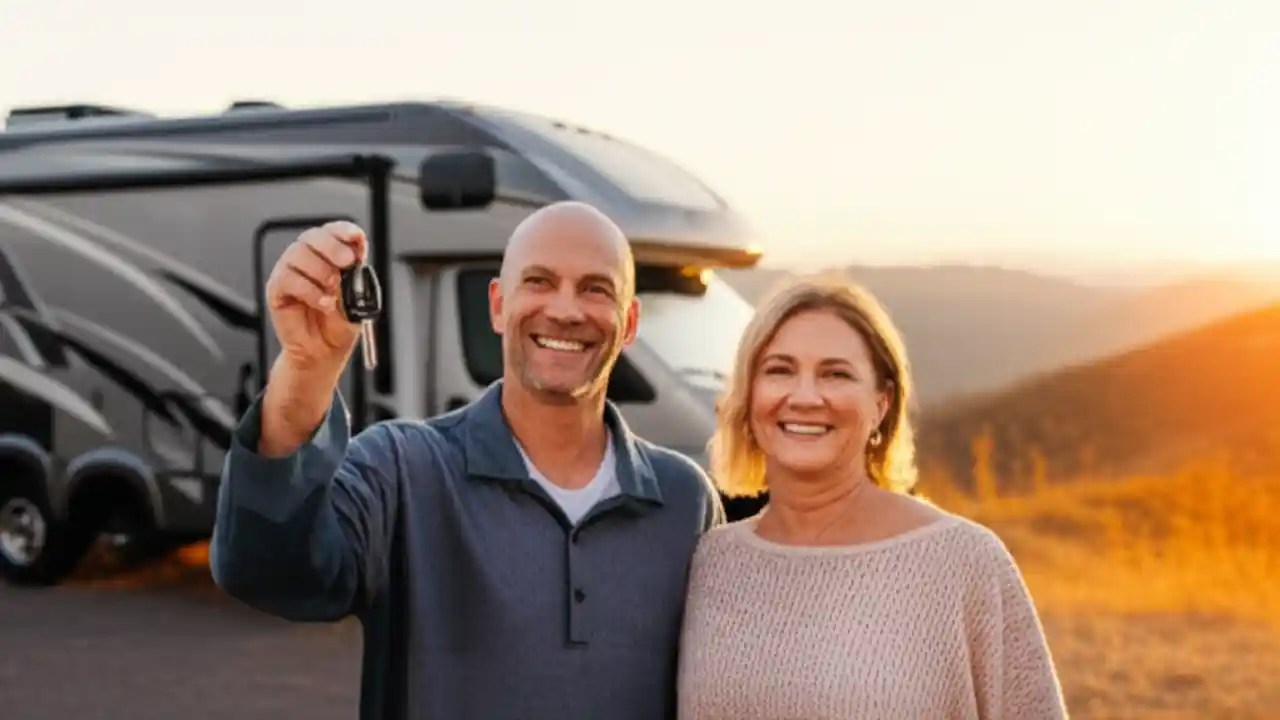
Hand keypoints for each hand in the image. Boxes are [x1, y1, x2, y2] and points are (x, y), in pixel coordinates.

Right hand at [264, 220, 365, 374]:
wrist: (324, 351)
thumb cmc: (339, 324)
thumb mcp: (357, 298)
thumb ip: (357, 275)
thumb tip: (356, 256)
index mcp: (330, 257)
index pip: (333, 232)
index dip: (343, 230)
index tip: (355, 237)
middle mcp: (309, 260)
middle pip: (313, 237)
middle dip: (332, 247)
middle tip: (346, 262)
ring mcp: (291, 272)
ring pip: (298, 254)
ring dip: (320, 271)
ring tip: (332, 292)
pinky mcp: (277, 289)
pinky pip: (287, 278)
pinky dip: (308, 290)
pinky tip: (322, 303)